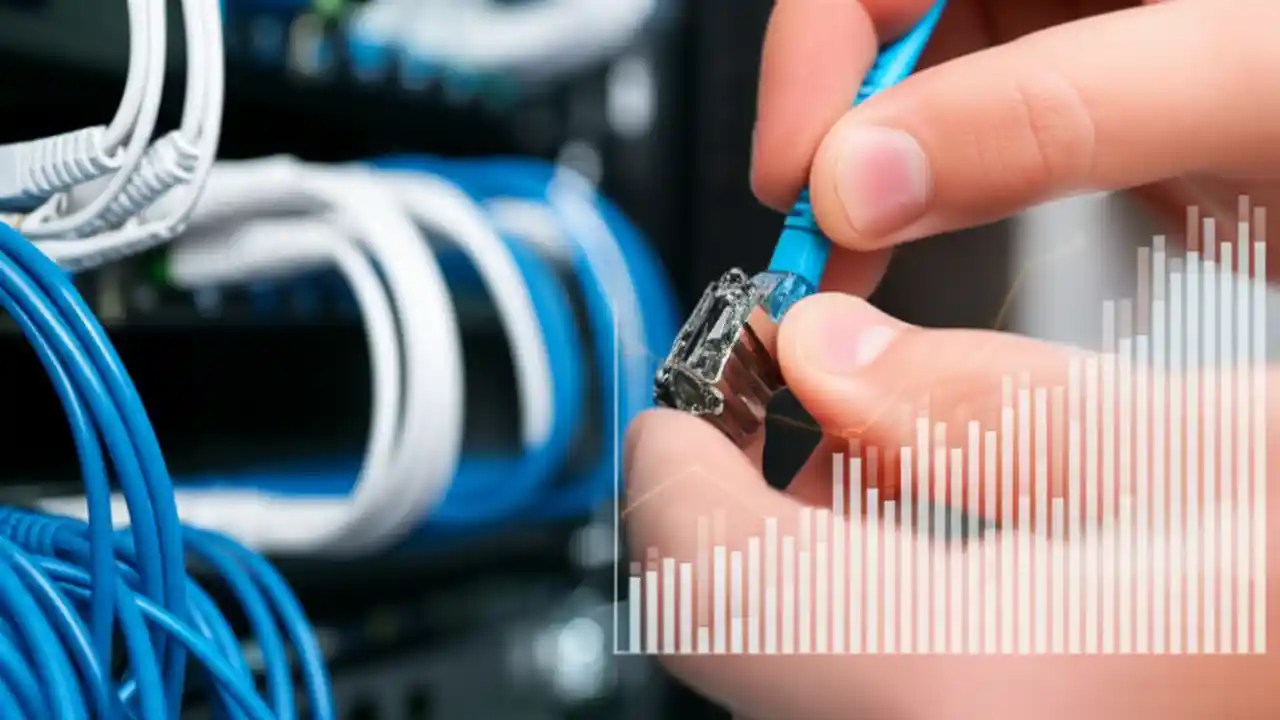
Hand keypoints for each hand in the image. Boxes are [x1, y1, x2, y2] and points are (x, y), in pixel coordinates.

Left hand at [625, 294, 1279, 718]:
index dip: (670, 482)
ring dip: (793, 573)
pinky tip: (936, 558)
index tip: (680, 412)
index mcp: (1012, 686)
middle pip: (743, 651)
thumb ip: (995, 407)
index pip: (712, 590)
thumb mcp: (1230, 449)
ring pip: (804, 683)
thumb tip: (832, 360)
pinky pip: (882, 700)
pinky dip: (862, 629)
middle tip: (773, 418)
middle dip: (732, 523)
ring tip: (861, 463)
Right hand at [751, 0, 1279, 293]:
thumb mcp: (1248, 86)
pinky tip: (916, 245)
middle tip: (819, 234)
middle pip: (894, 21)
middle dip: (840, 128)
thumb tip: (864, 172)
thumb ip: (1050, 117)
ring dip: (872, 180)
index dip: (822, 46)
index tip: (804, 167)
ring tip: (854, 259)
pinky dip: (925, 204)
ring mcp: (1084, 37)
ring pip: (921, 94)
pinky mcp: (1093, 111)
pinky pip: (969, 144)